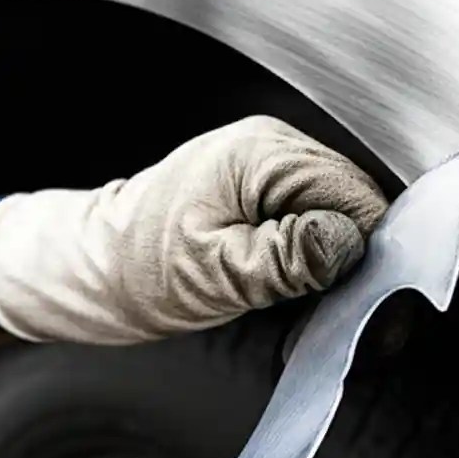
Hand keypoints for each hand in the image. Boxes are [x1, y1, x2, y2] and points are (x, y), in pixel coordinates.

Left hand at [0, 116, 388, 342]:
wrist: (90, 267)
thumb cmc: (138, 270)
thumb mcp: (219, 274)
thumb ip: (291, 258)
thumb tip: (353, 244)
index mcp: (261, 155)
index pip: (355, 195)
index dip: (368, 250)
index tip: (363, 301)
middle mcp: (270, 146)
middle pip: (352, 200)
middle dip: (352, 256)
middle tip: (332, 311)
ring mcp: (266, 162)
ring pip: (337, 210)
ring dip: (332, 258)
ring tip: (304, 301)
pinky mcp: (261, 185)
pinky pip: (311, 215)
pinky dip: (311, 254)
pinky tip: (291, 284)